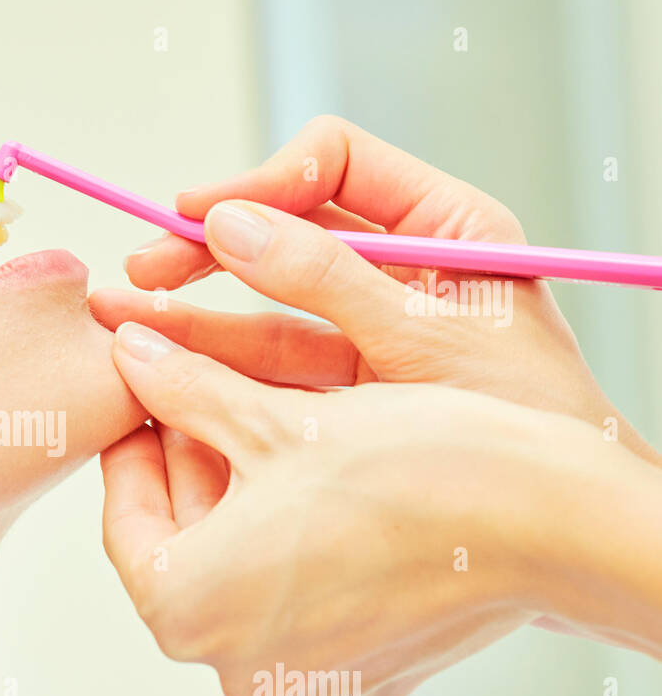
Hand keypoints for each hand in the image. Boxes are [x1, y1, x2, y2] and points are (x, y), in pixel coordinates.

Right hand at [90, 115, 659, 468]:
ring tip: (123, 317)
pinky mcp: (348, 395)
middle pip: (287, 233)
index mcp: (445, 228)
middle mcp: (402, 273)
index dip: (264, 180)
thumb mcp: (426, 337)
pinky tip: (161, 364)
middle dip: (210, 249)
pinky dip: (220, 365)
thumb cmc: (532, 423)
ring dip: (196, 310)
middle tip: (145, 266)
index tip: (200, 213)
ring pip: (270, 307)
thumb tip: (228, 223)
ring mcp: (372, 334)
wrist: (572, 531)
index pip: (337, 164)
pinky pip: (274, 369)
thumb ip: (326, 278)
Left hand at [98, 321, 610, 695]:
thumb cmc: (406, 471)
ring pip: (242, 571)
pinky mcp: (359, 676)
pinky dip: (296, 541)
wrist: (545, 525)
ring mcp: (300, 681)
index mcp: (187, 611)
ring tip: (259, 420)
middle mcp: (233, 667)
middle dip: (190, 464)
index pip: (125, 517)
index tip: (144, 390)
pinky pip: (300, 599)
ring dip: (242, 498)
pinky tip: (319, 477)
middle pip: (185, 546)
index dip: (134, 441)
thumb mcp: (275, 418)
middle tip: (198, 391)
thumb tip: (130, 351)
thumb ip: (183, 388)